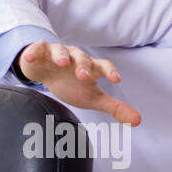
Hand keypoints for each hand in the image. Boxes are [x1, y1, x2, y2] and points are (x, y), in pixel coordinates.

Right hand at [16, 42, 141, 125]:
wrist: (46, 72)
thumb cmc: (72, 84)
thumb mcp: (93, 98)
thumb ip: (115, 108)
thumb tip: (138, 121)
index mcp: (90, 67)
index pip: (103, 66)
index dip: (110, 71)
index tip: (116, 80)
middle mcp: (75, 57)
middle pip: (82, 58)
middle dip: (83, 65)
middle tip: (84, 76)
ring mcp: (57, 52)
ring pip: (61, 51)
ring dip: (62, 55)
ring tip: (62, 63)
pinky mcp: (40, 51)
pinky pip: (38, 49)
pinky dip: (35, 53)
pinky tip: (33, 59)